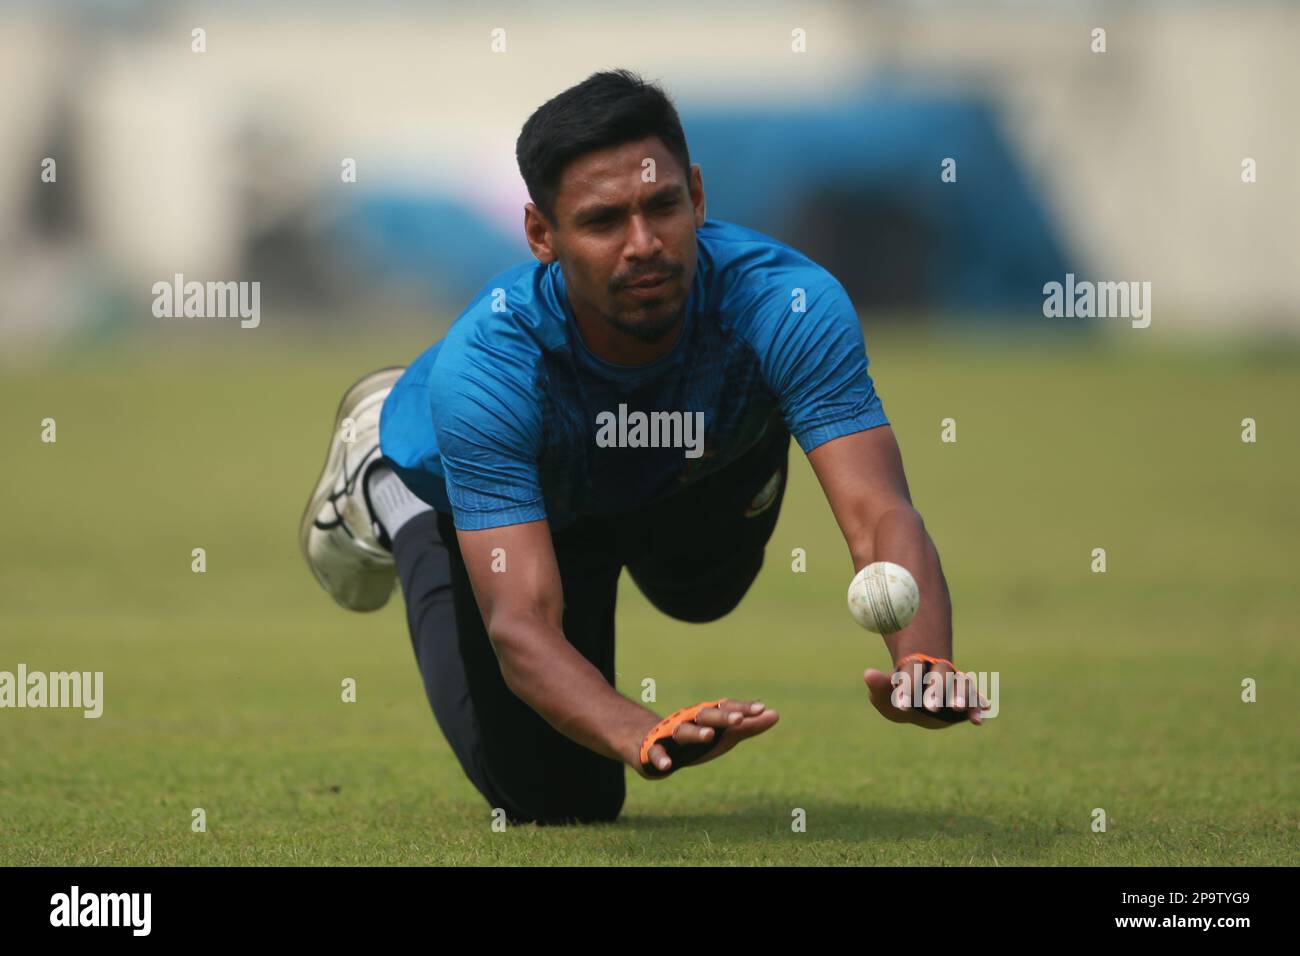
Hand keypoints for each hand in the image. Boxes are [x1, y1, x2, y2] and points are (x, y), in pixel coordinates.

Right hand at [632, 698, 778, 778]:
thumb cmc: (695, 740)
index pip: (726, 708)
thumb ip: (748, 726)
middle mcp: (688, 720)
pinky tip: (668, 766)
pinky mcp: (652, 750)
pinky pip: (656, 753)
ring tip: (709, 736)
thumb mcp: (722, 735)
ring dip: (696, 733)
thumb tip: (775, 714)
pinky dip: (661, 758)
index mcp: (706, 716)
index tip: (761, 709)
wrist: (648, 745)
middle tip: (739, 720)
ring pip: (682, 731)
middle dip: (722, 717)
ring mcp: (669, 734)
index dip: (742, 709)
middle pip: (706, 715)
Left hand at [864, 661, 988, 728]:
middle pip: (941, 673)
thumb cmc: (897, 697)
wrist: (916, 704)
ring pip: (962, 683)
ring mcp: (954, 683)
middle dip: (937, 689)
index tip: (902, 705)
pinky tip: (977, 720)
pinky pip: (975, 699)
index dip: (908, 685)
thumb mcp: (884, 695)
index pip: (913, 670)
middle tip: (931, 707)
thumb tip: (868, 674)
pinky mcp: (966, 698)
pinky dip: (977, 707)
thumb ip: (878, 686)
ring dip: (961, 695)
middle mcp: (938, 671)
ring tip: (957, 708)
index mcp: (916, 666)